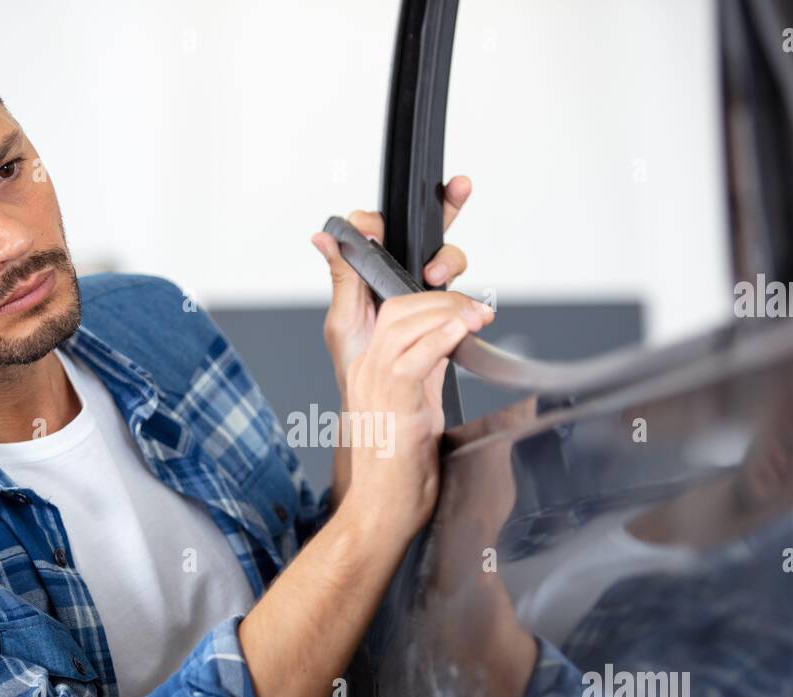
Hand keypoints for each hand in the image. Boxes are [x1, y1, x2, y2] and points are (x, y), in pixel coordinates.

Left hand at [310, 175, 472, 386]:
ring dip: (449, 259)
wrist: (388, 413)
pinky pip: (463, 294)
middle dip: (445, 206)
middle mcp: (397, 279)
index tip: (378, 226)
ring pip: (446, 259)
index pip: (375, 232)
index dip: (379, 221)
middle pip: (423, 232)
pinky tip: (468, 306)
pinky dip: (469, 296)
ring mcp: (424, 295)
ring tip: (436, 275)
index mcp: (367, 276)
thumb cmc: (360, 369)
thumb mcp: (345, 321)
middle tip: (457, 188)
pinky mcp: (446, 315)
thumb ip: (343, 276)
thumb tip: (323, 237)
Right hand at [335, 290, 494, 544]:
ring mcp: (374, 386)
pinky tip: (464, 333)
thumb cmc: (400, 471)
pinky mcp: (391, 404)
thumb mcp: (418, 408)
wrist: (382, 510)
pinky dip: (440, 339)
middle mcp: (366, 372)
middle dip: (444, 300)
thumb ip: (428, 373)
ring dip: (448, 313)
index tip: (465, 306)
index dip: (431, 299)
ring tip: (479, 317)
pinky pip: (412, 358)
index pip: (393, 312)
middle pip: (397, 309)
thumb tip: (451, 343)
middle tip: (479, 311)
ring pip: (404, 324)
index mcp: (370, 370)